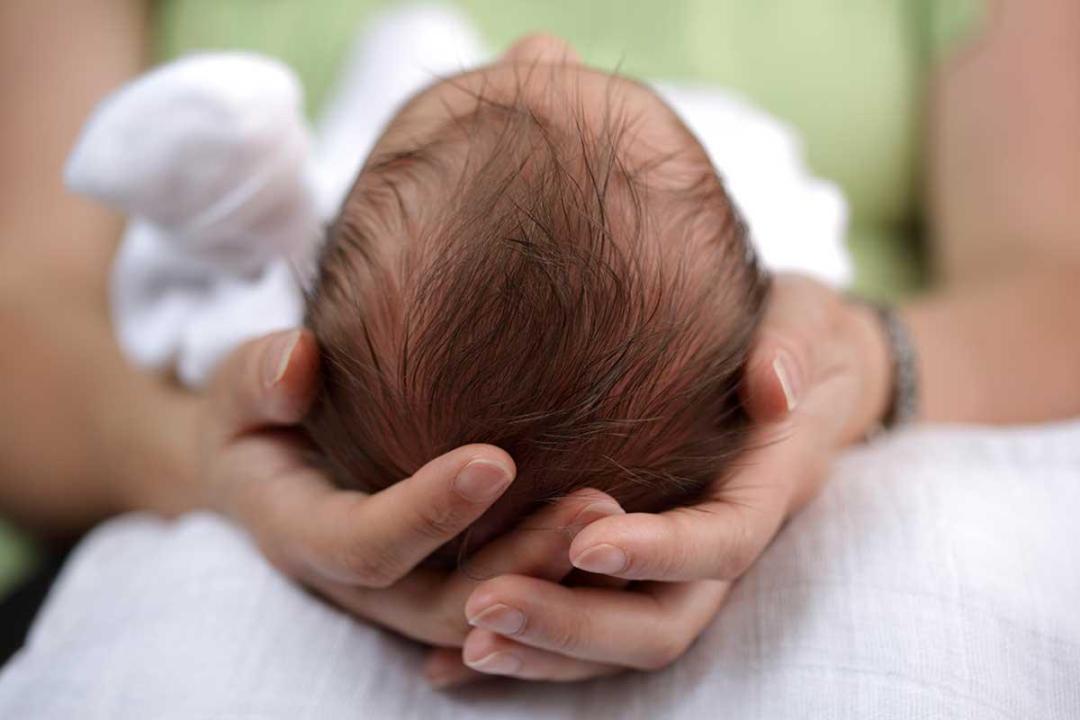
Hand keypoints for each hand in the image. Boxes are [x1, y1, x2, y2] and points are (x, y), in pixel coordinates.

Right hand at [196, 329, 624, 664]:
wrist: (260, 466)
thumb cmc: (255, 416)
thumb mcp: (235, 391)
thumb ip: (258, 379)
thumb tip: (298, 363)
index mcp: (302, 535)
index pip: (364, 544)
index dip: (427, 511)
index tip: (496, 459)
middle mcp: (358, 582)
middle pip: (443, 601)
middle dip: (519, 561)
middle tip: (597, 507)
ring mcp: (402, 591)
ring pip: (485, 614)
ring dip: (552, 576)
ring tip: (620, 516)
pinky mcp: (439, 580)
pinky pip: (504, 604)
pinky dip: (555, 583)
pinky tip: (621, 536)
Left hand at [438, 274, 891, 681]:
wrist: (801, 370)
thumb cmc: (795, 332)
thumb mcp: (803, 319)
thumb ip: (793, 346)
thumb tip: (773, 388)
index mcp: (766, 488)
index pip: (723, 544)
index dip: (661, 553)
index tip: (587, 545)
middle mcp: (720, 543)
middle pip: (663, 620)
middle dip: (578, 624)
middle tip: (485, 604)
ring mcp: (680, 564)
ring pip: (622, 638)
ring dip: (547, 649)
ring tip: (466, 640)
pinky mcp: (642, 565)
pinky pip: (592, 621)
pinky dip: (534, 647)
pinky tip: (457, 655)